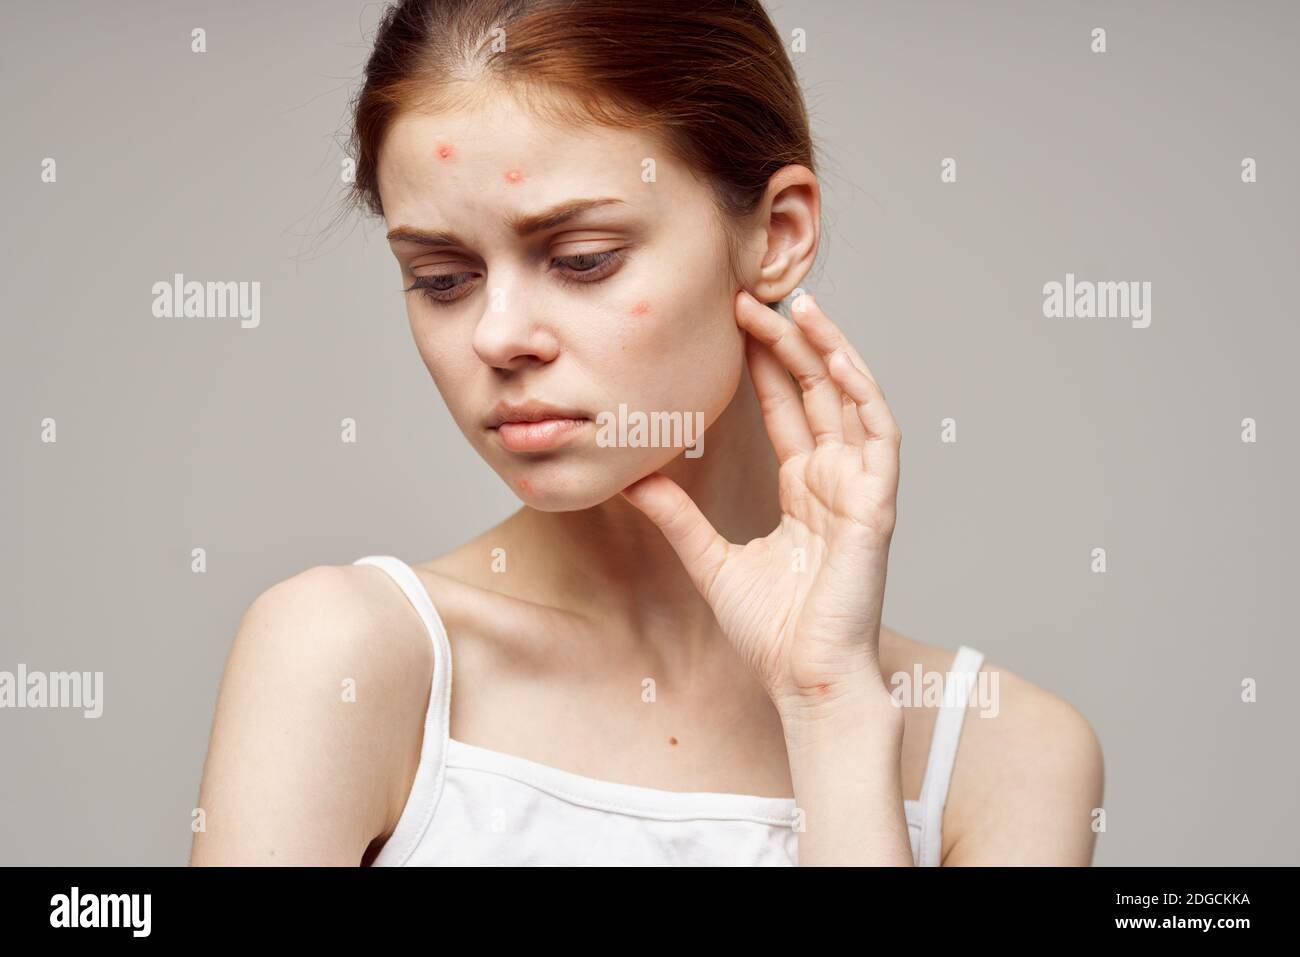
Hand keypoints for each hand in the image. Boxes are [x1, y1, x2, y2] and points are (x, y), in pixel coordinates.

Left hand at [620, 290, 901, 716]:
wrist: (802, 679)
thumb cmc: (770, 630)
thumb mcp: (709, 557)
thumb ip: (675, 514)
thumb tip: (630, 478)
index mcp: (805, 490)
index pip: (786, 409)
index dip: (764, 364)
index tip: (733, 322)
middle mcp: (836, 480)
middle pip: (815, 393)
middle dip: (788, 343)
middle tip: (752, 297)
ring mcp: (860, 489)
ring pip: (850, 401)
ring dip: (828, 352)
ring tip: (798, 305)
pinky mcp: (876, 505)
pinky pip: (878, 436)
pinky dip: (861, 393)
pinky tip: (836, 357)